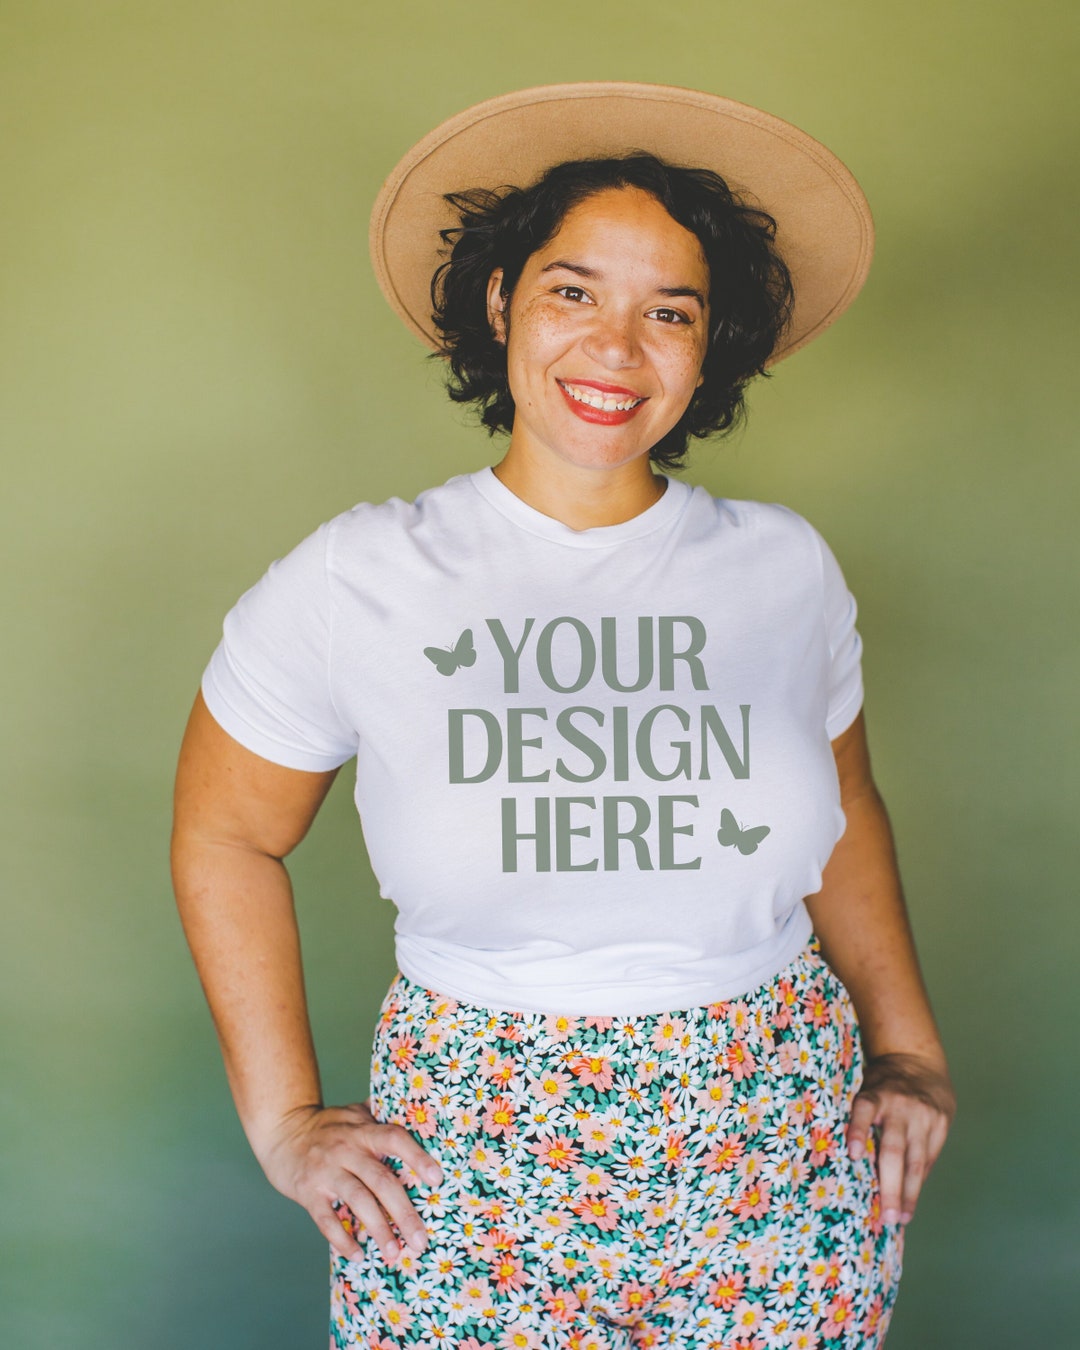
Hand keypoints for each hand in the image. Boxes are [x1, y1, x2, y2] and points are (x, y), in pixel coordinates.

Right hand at [256, 1101, 442, 1264]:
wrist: (282, 1132)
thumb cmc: (328, 1126)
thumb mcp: (354, 1113)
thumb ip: (381, 1116)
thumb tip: (419, 1111)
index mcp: (363, 1131)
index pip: (395, 1138)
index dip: (417, 1157)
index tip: (437, 1179)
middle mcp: (347, 1149)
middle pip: (381, 1180)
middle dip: (404, 1212)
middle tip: (421, 1241)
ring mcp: (326, 1170)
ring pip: (357, 1200)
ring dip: (378, 1229)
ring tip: (394, 1254)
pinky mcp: (308, 1191)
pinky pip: (326, 1218)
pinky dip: (341, 1239)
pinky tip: (357, 1255)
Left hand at [847, 1051, 955, 1225]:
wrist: (918, 1061)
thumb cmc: (881, 1083)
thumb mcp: (865, 1087)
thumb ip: (858, 1116)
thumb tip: (848, 1161)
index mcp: (875, 1093)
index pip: (864, 1109)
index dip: (858, 1130)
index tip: (853, 1154)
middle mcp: (899, 1106)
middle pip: (893, 1149)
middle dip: (890, 1185)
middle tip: (886, 1216)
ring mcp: (923, 1116)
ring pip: (916, 1161)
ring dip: (909, 1193)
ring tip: (901, 1218)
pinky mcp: (940, 1124)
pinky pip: (929, 1158)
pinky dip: (919, 1181)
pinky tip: (912, 1201)